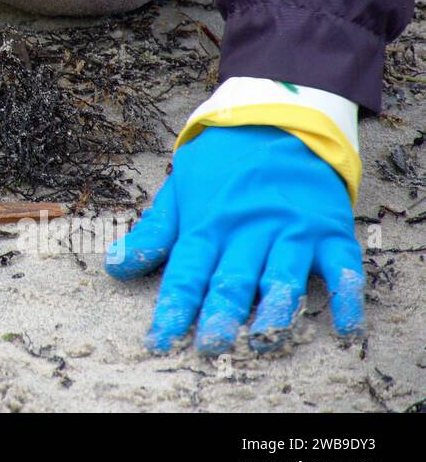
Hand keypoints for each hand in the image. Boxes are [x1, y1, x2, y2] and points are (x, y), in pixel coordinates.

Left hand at [106, 125, 364, 353]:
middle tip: (210, 347)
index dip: (172, 308)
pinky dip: (346, 297)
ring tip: (263, 342)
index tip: (159, 340)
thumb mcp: (180, 188)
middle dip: (220, 315)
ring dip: (274, 311)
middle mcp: (249, 229)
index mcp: (209, 223)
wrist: (278, 114)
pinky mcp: (329, 230)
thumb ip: (153, 231)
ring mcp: (291, 229)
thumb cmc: (221, 159)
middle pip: (232, 279)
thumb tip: (114, 267)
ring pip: (282, 276)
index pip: (186, 273)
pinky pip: (342, 267)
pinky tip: (344, 327)